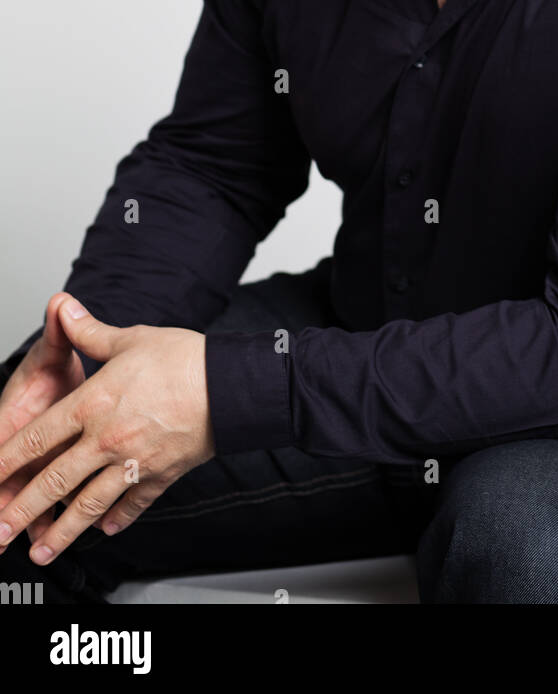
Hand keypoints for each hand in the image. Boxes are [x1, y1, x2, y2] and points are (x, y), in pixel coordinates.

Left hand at [0, 298, 214, 565]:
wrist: (230, 386)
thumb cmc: (183, 359)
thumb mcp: (130, 339)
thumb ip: (90, 332)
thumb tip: (63, 309)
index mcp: (92, 404)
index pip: (38, 437)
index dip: (7, 459)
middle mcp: (106, 439)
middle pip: (54, 481)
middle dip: (22, 510)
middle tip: (0, 531)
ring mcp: (132, 462)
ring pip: (87, 506)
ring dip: (61, 532)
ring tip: (42, 551)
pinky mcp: (159, 476)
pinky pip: (131, 504)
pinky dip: (116, 519)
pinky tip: (105, 530)